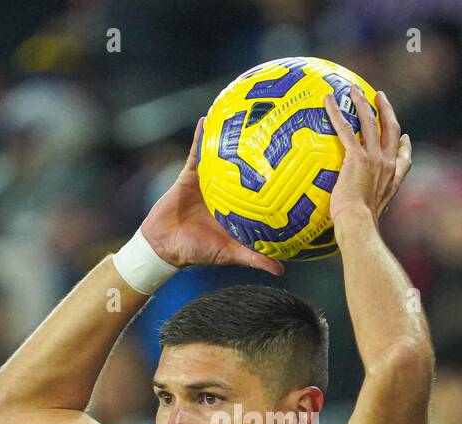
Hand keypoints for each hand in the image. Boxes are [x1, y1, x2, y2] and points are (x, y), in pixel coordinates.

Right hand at [140, 116, 284, 275]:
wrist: (164, 246)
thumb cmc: (198, 251)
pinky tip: (207, 120)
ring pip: (223, 155)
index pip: (261, 190)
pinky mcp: (190, 174)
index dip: (277, 179)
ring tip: (246, 116)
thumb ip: (253, 259)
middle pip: (247, 167)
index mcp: (239, 207)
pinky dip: (200, 136)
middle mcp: (227, 191)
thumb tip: (281, 271)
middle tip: (278, 129)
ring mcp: (209, 181)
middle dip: (260, 151)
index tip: (297, 164)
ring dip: (231, 137)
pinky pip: (196, 152)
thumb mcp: (229, 254)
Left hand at [322, 85, 411, 227]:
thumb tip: (360, 218)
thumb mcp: (372, 217)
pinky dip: (337, 112)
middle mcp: (387, 164)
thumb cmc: (361, 226)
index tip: (404, 139)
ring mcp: (373, 158)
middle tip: (380, 96)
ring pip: (370, 122)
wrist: (359, 224)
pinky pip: (346, 128)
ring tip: (355, 89)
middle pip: (391, 129)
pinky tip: (328, 100)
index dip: (404, 146)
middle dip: (387, 110)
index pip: (404, 158)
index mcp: (393, 178)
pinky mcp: (357, 157)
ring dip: (363, 103)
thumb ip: (370, 209)